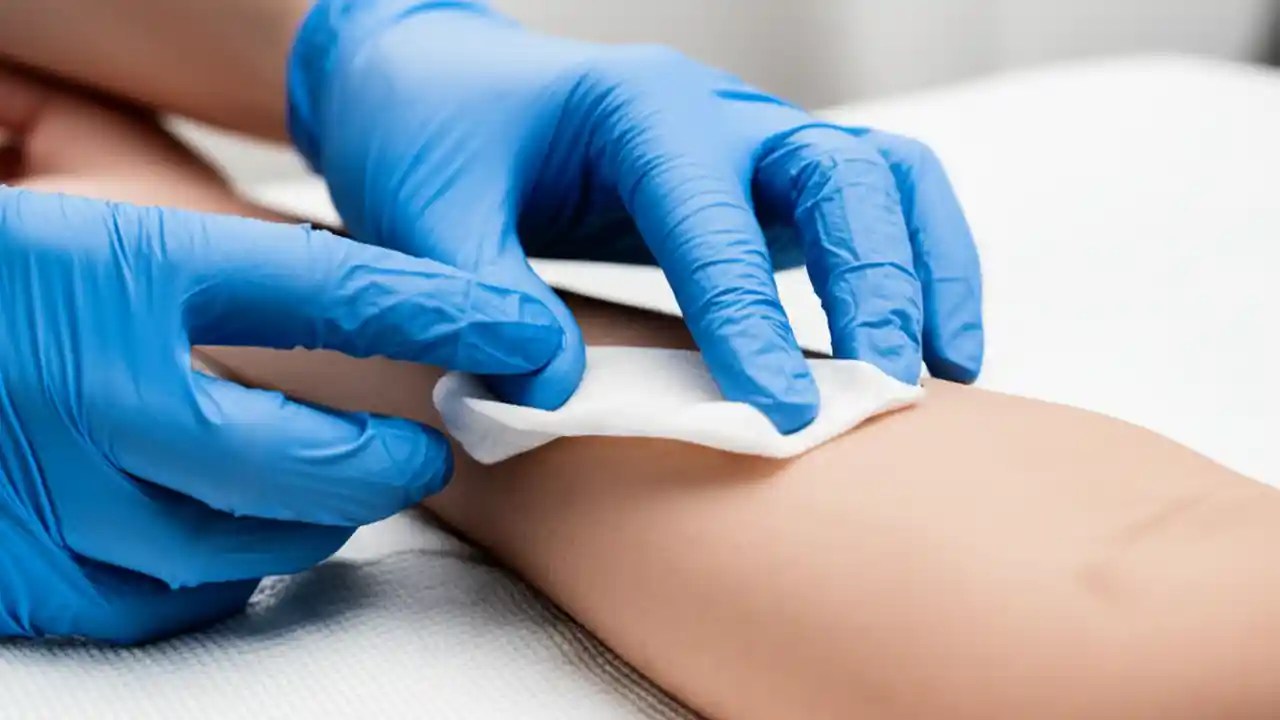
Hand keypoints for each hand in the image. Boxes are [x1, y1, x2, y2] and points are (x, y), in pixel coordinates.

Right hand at [0, 70, 561, 642]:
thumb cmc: (14, 289)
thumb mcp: (115, 241)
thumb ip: (236, 279)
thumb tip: (378, 306)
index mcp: (122, 274)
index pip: (327, 292)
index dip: (441, 315)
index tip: (516, 333)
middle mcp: (91, 390)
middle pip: (297, 462)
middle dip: (385, 464)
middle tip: (426, 452)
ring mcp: (52, 494)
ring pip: (240, 549)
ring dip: (310, 524)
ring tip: (332, 492)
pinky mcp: (22, 575)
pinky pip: (163, 606)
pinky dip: (219, 577)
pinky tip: (231, 540)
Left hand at [289, 0, 983, 431]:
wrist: (437, 86)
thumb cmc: (432, 135)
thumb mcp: (428, 212)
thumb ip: (487, 297)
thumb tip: (560, 394)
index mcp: (635, 109)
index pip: (711, 215)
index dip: (748, 317)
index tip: (778, 414)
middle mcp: (713, 114)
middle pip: (838, 173)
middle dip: (875, 281)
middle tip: (887, 389)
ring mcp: (749, 142)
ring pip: (880, 178)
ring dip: (920, 269)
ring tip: (942, 372)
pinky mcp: (760, 182)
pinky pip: (867, 205)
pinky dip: (909, 264)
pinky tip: (912, 342)